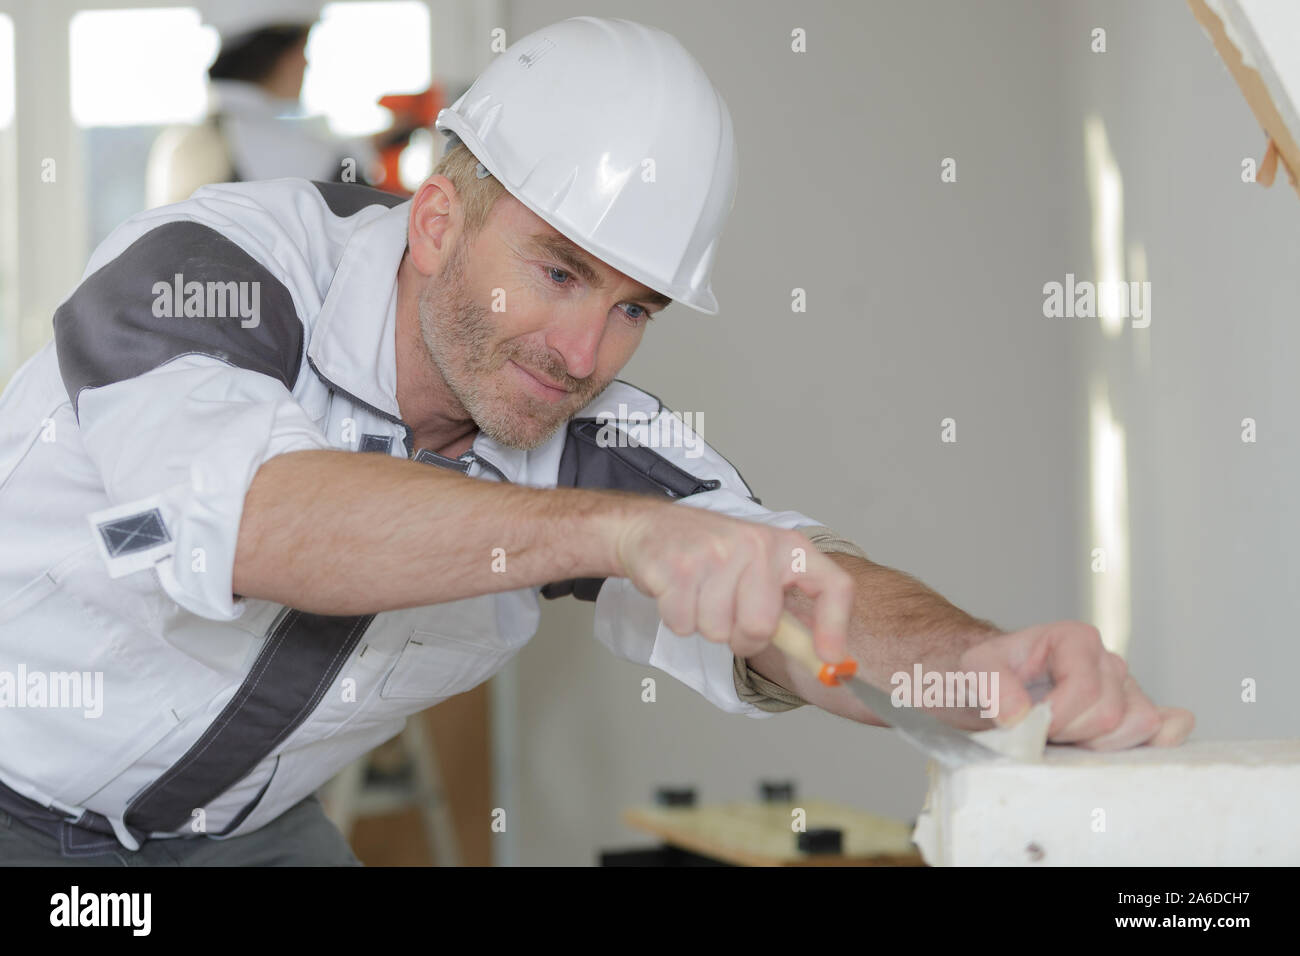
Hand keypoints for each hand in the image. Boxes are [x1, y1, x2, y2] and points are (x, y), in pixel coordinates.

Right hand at [613, 503, 853, 661]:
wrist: (651, 526)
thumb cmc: (710, 553)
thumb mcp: (758, 568)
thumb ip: (786, 608)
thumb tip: (827, 661)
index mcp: (787, 546)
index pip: (833, 585)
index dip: (835, 628)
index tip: (830, 660)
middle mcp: (757, 545)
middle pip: (760, 627)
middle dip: (741, 637)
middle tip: (729, 615)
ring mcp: (716, 554)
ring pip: (717, 632)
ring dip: (704, 625)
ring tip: (699, 593)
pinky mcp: (678, 567)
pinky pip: (684, 625)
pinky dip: (678, 618)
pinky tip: (678, 590)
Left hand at [959, 621, 1193, 748]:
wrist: (987, 687)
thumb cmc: (987, 675)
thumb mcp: (975, 670)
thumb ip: (995, 685)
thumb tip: (1021, 715)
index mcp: (1075, 639)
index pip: (1086, 689)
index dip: (1057, 717)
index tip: (1028, 723)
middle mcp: (1107, 661)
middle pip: (1112, 714)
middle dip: (1072, 733)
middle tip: (1042, 731)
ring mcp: (1126, 689)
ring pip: (1142, 725)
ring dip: (1099, 745)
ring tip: (1065, 738)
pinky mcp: (1135, 714)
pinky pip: (1169, 728)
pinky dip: (1153, 743)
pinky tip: (1117, 748)